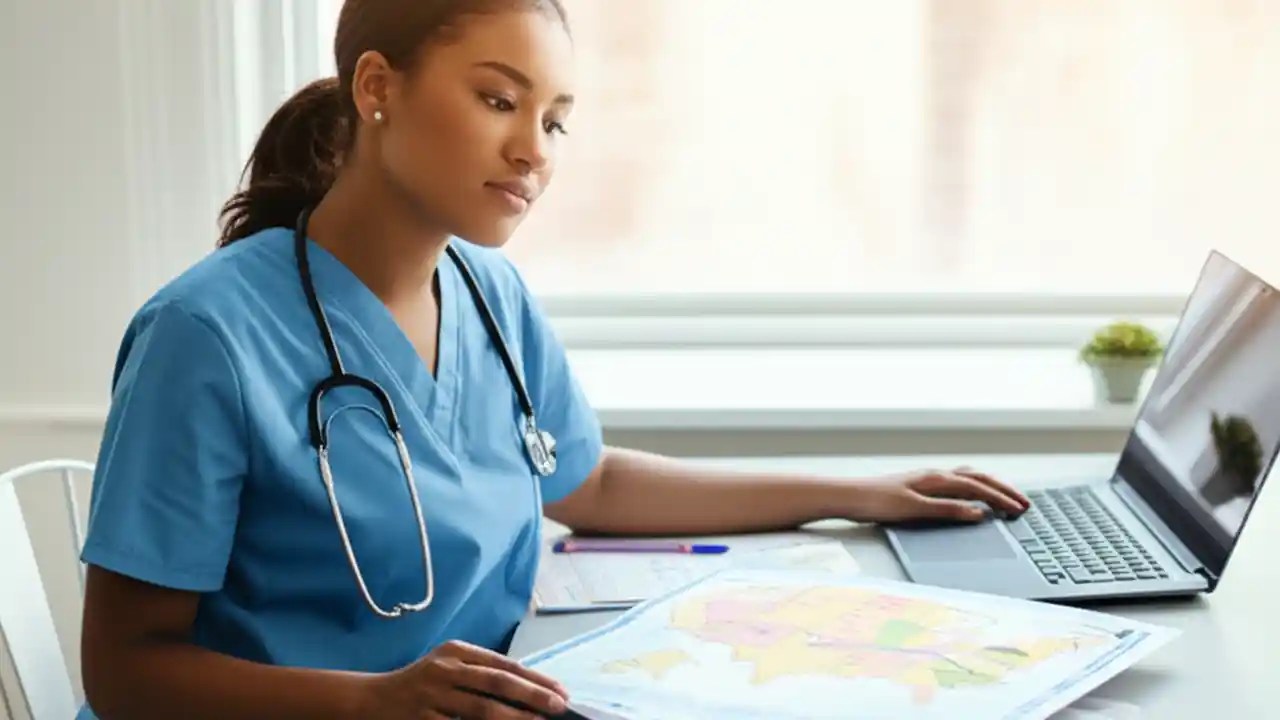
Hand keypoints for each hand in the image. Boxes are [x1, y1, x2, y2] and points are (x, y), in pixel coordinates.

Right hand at [362, 639, 569, 719]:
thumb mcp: (449, 667)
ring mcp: (432, 695)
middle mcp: (445, 669)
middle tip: (559, 706)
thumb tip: (528, 687)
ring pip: (481, 709)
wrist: (371, 700)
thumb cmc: (420, 684)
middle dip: (532, 695)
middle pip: (497, 682)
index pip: (504, 664)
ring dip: (513, 718)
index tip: (560, 691)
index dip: (535, 678)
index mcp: (457, 652)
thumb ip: (481, 673)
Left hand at [851, 465, 1029, 523]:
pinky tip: (973, 492)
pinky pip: (955, 481)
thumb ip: (947, 510)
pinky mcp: (919, 485)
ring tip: (1007, 496)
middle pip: (978, 478)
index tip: (1021, 510)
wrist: (848, 496)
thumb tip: (978, 512)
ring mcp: (927, 478)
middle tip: (1024, 504)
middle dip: (1003, 490)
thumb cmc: (877, 502)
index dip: (1001, 499)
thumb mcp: (915, 509)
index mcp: (936, 479)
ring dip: (990, 485)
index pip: (978, 487)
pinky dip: (973, 485)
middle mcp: (934, 475)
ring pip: (968, 476)